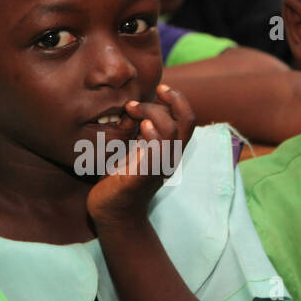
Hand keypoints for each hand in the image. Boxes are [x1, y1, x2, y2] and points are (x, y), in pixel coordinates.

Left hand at [86, 84, 194, 225]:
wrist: (112, 212)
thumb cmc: (118, 177)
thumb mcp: (130, 147)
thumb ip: (136, 128)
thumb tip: (134, 103)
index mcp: (170, 149)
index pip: (187, 118)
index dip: (178, 98)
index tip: (160, 87)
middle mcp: (170, 157)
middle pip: (186, 120)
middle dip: (166, 100)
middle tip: (134, 102)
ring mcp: (160, 167)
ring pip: (171, 131)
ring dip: (152, 113)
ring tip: (131, 110)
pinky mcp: (145, 176)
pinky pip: (157, 150)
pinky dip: (151, 133)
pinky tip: (138, 127)